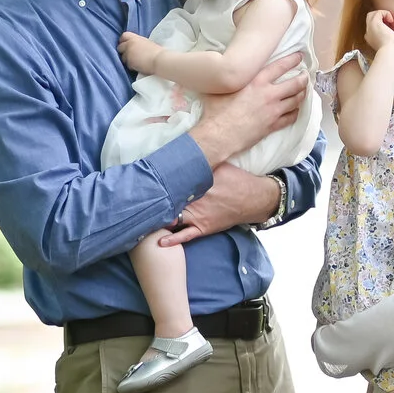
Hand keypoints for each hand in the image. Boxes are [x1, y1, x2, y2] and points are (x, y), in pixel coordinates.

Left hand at [118, 31, 163, 73]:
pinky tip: (139, 66)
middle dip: (123, 51)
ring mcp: (128, 53)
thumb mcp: (147, 43)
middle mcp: (130, 44)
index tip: (126, 45)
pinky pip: (127, 65)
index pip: (124, 36)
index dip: (123, 41)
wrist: (159, 60)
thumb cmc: (157, 52)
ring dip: (127, 60)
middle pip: (120, 47)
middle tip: (130, 55)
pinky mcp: (129, 62)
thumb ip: (139, 43)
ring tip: (136, 62)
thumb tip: (136, 47)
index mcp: (135, 38)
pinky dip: (131, 66)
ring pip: (123, 57)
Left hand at [155, 164, 284, 246]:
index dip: (157, 186)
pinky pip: (186, 236)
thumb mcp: (220, 165)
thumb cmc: (237, 180)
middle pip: (169, 203)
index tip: (143, 186)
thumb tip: (184, 151)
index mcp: (197, 185)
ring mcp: (199, 217)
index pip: (171, 185)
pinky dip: (173, 240)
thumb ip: (201, 161)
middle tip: (138, 204)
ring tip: (144, 221)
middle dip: (155, 203)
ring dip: (159, 221)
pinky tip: (160, 241)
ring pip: (174, 220)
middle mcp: (195, 202)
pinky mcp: (204, 228)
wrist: (255, 199)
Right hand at [189, 51, 307, 166]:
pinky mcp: (273, 125)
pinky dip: (295, 113)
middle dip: (303, 79)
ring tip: (304, 92)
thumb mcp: (222, 87)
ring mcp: (273, 111)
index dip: (292, 60)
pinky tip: (295, 111)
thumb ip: (231, 79)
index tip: (299, 57)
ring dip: (302, 95)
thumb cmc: (216, 111)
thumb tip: (227, 71)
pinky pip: (291, 118)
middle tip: (306, 76)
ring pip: (296, 101)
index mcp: (256, 82)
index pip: (280, 67)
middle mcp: (269, 94)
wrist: (219, 135)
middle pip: (294, 84)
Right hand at [364, 8, 393, 54]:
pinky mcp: (374, 22)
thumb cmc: (392, 51)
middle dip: (380, 18)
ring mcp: (370, 27)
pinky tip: (391, 20)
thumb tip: (393, 34)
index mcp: (370, 39)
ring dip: (382, 15)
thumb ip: (388, 39)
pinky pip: (378, 12)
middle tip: (389, 23)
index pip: (372, 27)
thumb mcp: (389, 44)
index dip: (381, 25)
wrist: (390, 51)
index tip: (390, 29)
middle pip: (370, 19)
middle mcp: (368, 32)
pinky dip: (386, 13)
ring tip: (390, 21)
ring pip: (372, 14)